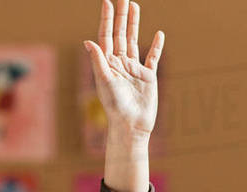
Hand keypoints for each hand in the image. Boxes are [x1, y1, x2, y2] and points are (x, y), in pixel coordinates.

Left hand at [83, 0, 164, 143]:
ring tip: (135, 7)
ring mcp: (134, 69)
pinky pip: (152, 57)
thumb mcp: (105, 82)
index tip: (108, 2)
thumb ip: (98, 61)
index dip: (107, 19)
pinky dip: (156, 46)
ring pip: (133, 41)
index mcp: (108, 64)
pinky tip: (158, 34)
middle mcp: (120, 64)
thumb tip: (88, 42)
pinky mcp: (148, 77)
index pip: (106, 36)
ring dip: (134, 24)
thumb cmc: (115, 106)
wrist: (131, 125)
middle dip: (121, 16)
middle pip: (119, 34)